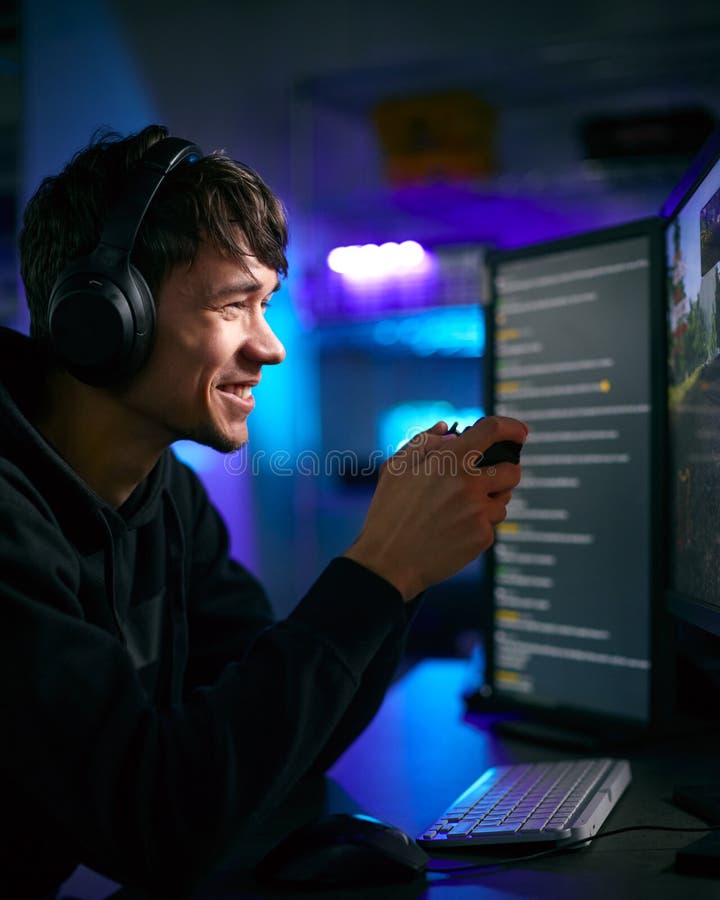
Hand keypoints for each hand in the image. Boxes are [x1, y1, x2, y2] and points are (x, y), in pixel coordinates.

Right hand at [343, 415, 528, 600]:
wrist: (388, 562)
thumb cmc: (388, 513)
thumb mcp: (395, 468)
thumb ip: (423, 442)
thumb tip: (449, 431)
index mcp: (449, 460)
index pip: (492, 431)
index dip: (512, 427)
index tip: (520, 433)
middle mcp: (468, 483)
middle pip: (512, 471)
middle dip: (506, 473)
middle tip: (491, 479)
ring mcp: (478, 512)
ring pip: (503, 501)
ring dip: (489, 502)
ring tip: (460, 512)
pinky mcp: (482, 537)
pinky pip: (491, 526)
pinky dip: (478, 526)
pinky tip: (454, 532)